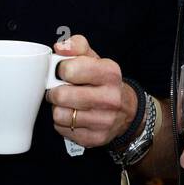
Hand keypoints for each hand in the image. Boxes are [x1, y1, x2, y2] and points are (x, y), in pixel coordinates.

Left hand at [46, 34, 136, 148]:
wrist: (128, 112)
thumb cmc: (105, 83)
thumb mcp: (96, 59)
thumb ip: (77, 46)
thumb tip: (60, 48)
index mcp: (110, 73)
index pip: (70, 70)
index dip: (60, 70)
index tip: (63, 72)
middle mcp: (110, 98)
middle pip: (61, 95)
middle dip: (55, 91)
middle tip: (60, 90)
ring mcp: (103, 121)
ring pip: (59, 114)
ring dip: (58, 108)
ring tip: (68, 104)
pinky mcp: (95, 138)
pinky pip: (62, 129)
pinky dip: (63, 123)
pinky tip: (73, 116)